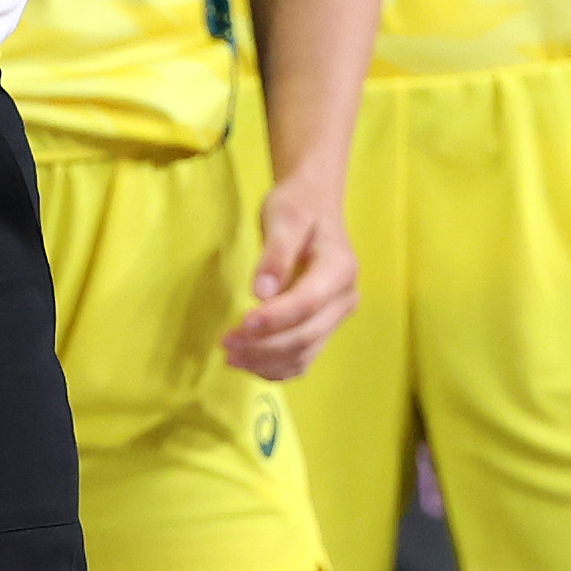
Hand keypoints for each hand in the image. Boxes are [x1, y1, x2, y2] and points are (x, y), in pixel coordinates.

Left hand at [226, 166, 358, 380]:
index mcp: (340, 268)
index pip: (308, 303)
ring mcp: (337, 315)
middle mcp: (345, 297)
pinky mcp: (324, 325)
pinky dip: (276, 367)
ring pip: (304, 352)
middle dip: (264, 345)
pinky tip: (248, 363)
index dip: (275, 317)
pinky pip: (303, 357)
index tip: (242, 322)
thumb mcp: (285, 217)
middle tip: (225, 342)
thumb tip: (261, 292)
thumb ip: (275, 254)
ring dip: (266, 361)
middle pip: (306, 334)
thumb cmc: (299, 205)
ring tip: (230, 355)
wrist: (314, 203)